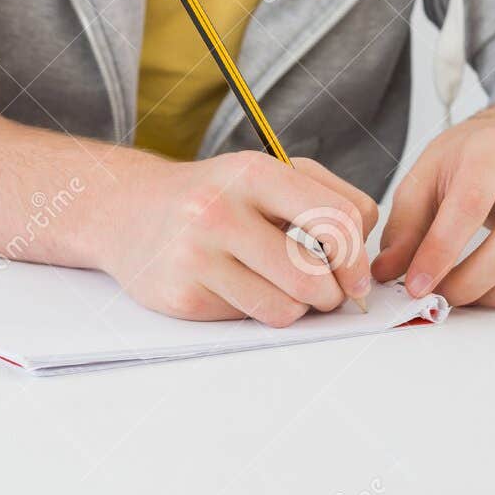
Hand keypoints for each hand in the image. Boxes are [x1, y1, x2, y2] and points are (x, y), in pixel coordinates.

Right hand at [93, 151, 378, 326]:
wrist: (129, 211)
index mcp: (253, 173)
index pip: (337, 220)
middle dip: (330, 294)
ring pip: (285, 309)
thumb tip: (365, 255)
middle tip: (321, 290)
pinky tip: (234, 287)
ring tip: (277, 286)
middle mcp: (219, 211)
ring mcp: (195, 255)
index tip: (355, 276)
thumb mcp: (267, 174)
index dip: (358, 258)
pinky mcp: (181, 295)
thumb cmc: (213, 195)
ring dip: (294, 307)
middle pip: (313, 277)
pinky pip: (248, 321)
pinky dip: (253, 310)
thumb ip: (328, 199)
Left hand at [373, 109, 494, 306]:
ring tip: (470, 293)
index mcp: (494, 150)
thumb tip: (387, 272)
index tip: (416, 285)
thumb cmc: (464, 161)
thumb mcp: (423, 178)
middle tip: (442, 296)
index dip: (441, 252)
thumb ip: (404, 226)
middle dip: (474, 281)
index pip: (470, 207)